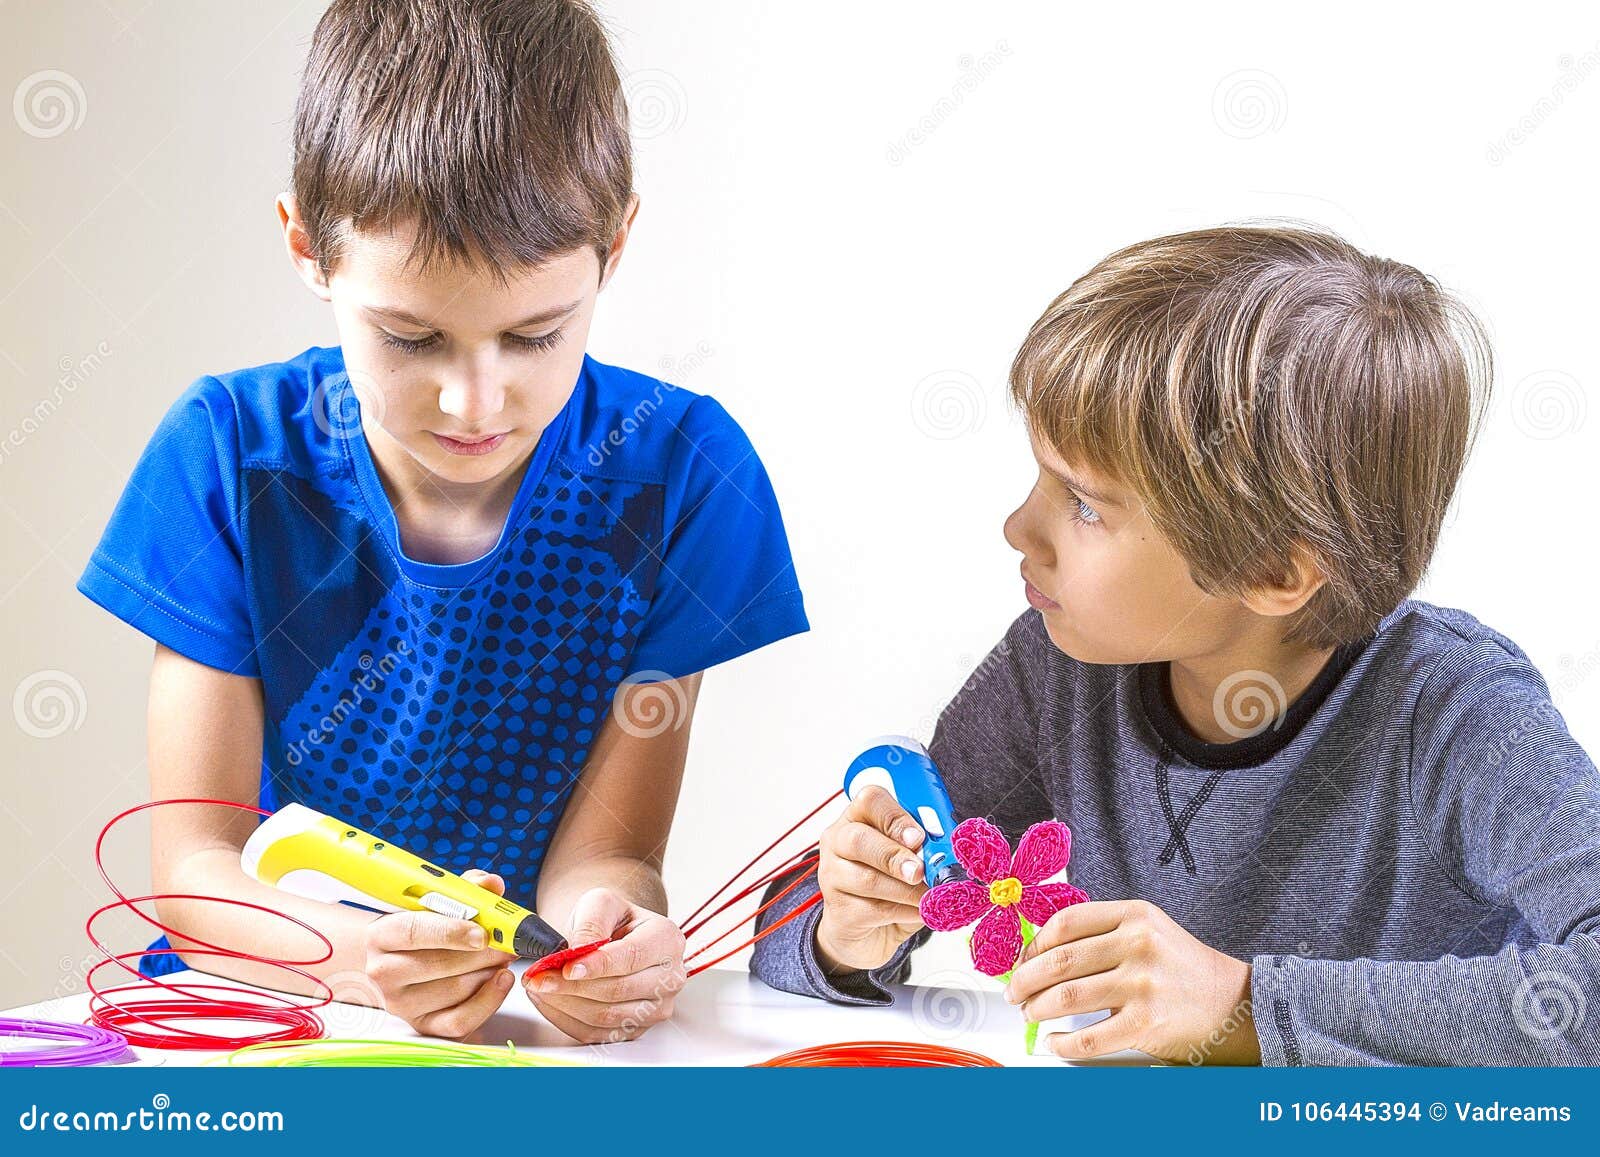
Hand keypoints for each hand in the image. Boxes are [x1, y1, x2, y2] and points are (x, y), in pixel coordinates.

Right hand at [364, 868, 514, 1038]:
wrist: (395, 964)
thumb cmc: (422, 928)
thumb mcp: (435, 902)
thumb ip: (465, 890)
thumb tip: (492, 884)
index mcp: (382, 934)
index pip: (414, 931)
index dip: (451, 931)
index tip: (482, 932)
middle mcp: (384, 972)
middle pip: (439, 964)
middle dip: (483, 953)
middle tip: (508, 942)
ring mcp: (400, 1003)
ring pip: (455, 991)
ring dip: (489, 972)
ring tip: (503, 957)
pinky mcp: (421, 1025)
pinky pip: (460, 1021)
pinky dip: (488, 1001)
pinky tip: (501, 981)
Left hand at [521, 887, 685, 1044]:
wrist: (613, 938)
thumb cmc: (611, 920)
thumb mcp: (601, 904)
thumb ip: (592, 923)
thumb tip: (580, 950)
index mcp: (667, 940)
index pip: (633, 957)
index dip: (599, 965)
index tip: (568, 968)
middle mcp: (669, 977)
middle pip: (618, 990)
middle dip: (572, 986)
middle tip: (539, 977)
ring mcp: (655, 1007)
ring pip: (605, 1016)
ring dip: (565, 1004)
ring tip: (539, 987)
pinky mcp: (634, 1029)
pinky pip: (596, 1033)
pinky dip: (565, 1019)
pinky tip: (549, 1001)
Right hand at [813, 785, 928, 973]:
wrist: (867, 933)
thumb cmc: (890, 886)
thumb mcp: (908, 859)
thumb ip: (922, 848)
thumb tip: (945, 849)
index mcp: (857, 818)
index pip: (869, 800)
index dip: (896, 817)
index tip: (919, 837)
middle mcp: (838, 842)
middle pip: (858, 838)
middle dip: (895, 855)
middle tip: (920, 870)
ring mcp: (832, 877)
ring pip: (867, 878)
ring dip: (905, 889)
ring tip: (928, 895)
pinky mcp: (839, 910)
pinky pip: (873, 910)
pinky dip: (904, 911)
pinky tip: (918, 912)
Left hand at [1002, 899, 1258, 1064]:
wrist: (1235, 1003)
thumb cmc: (1183, 968)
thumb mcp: (1148, 930)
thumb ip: (1103, 932)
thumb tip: (1043, 951)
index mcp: (1134, 916)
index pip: (1067, 922)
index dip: (1035, 943)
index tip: (1022, 958)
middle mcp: (1138, 945)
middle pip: (1060, 960)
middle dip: (1026, 979)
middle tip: (1014, 992)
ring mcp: (1142, 985)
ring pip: (1067, 997)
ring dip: (1038, 1008)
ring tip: (1030, 1013)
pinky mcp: (1146, 1023)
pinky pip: (1088, 1037)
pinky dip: (1063, 1043)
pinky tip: (1055, 1041)